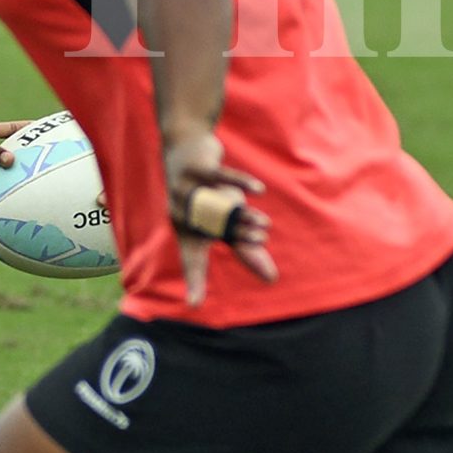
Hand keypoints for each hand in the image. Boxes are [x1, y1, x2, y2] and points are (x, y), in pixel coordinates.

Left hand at [163, 127, 275, 306]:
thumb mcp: (226, 221)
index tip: (194, 304)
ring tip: (264, 225)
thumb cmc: (208, 192)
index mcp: (185, 229)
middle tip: (262, 237)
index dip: (194, 281)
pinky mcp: (199, 168)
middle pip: (214, 232)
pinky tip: (258, 191)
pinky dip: (241, 182)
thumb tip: (270, 278)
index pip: (191, 260)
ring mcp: (188, 189)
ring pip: (220, 207)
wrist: (187, 147)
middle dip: (240, 237)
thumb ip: (246, 249)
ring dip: (244, 216)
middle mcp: (182, 211)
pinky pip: (221, 177)